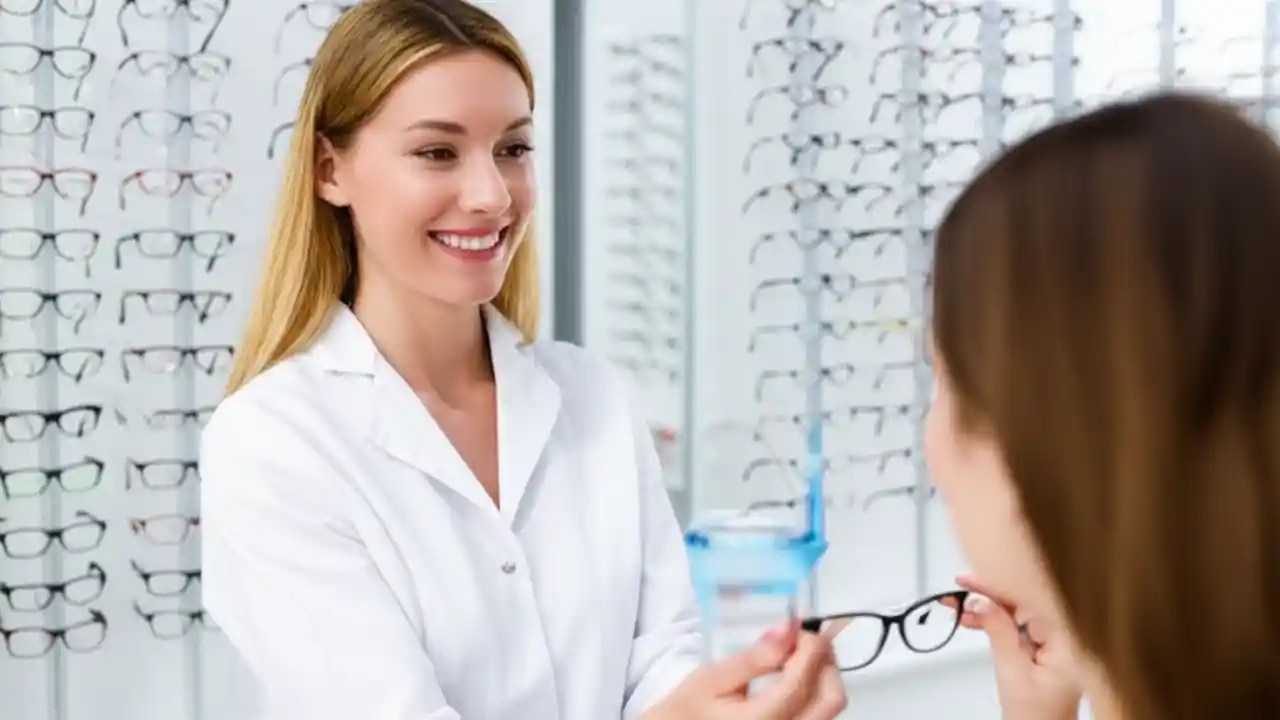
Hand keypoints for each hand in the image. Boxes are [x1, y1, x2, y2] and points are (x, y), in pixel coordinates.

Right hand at [646, 620, 845, 719]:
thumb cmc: (688, 709)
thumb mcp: (711, 678)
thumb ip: (753, 657)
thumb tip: (789, 629)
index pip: (800, 683)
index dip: (810, 648)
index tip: (803, 626)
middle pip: (830, 699)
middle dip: (825, 661)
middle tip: (805, 639)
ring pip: (830, 708)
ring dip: (822, 675)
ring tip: (798, 655)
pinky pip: (819, 714)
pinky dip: (815, 691)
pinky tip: (794, 677)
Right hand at [945, 574, 1082, 719]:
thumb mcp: (1013, 675)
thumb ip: (999, 633)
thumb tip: (982, 601)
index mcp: (1068, 643)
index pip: (1030, 602)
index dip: (997, 587)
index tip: (970, 581)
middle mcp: (1065, 640)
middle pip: (1023, 604)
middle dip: (987, 596)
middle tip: (957, 592)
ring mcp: (1053, 645)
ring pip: (1016, 614)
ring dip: (986, 610)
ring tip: (957, 607)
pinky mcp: (1041, 651)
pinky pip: (1016, 628)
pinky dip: (993, 624)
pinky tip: (972, 620)